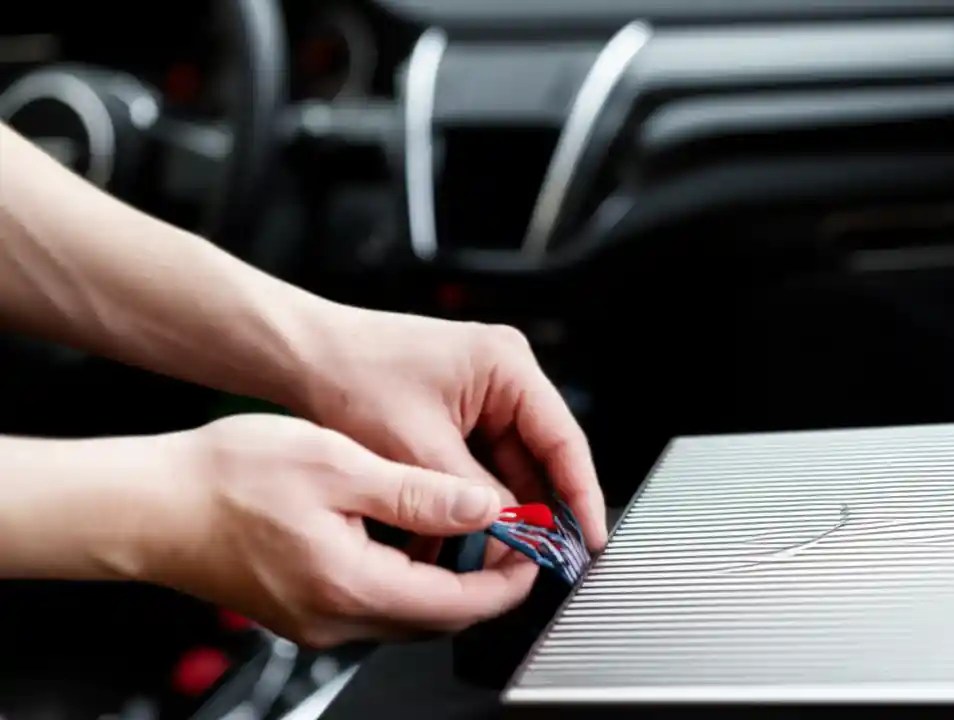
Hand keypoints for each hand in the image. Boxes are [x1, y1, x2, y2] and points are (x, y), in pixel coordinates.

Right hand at [139, 414, 537, 647]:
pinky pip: (378, 602)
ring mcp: (321, 622)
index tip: (539, 541)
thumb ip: (418, 492)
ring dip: (453, 578)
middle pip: (444, 616)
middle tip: (517, 532)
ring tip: (475, 524)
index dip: (514, 577)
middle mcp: (341, 621)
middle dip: (491, 579)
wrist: (146, 507)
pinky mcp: (305, 611)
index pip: (466, 605)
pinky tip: (415, 533)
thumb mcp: (337, 465)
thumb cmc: (224, 481)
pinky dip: (412, 575)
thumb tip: (483, 505)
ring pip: (413, 611)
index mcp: (356, 588)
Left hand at [294, 304, 607, 549]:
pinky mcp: (457, 412)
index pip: (563, 440)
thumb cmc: (350, 375)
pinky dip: (469, 500)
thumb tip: (514, 535)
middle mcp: (503, 375)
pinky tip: (458, 534)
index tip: (588, 537)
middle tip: (541, 559)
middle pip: (539, 457)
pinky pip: (479, 464)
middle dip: (536, 511)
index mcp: (507, 367)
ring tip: (494, 555)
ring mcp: (480, 393)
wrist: (299, 357)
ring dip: (497, 511)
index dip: (581, 495)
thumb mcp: (419, 449)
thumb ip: (472, 496)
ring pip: (508, 467)